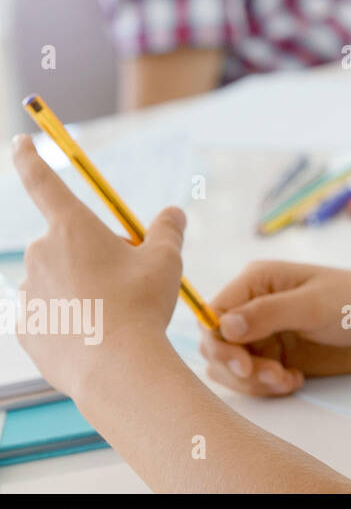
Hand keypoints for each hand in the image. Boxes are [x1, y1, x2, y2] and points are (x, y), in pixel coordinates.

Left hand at [10, 134, 183, 397]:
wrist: (117, 368)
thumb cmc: (142, 306)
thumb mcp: (166, 260)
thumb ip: (167, 230)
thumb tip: (173, 213)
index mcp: (73, 227)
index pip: (44, 181)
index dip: (30, 158)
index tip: (18, 141)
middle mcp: (42, 253)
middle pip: (66, 242)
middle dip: (92, 254)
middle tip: (127, 279)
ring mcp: (29, 292)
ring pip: (57, 280)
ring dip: (82, 288)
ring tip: (114, 314)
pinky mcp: (25, 327)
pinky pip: (49, 314)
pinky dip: (70, 319)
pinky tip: (95, 335)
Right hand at [199, 260, 350, 395]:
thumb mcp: (315, 305)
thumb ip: (270, 313)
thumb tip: (223, 325)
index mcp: (257, 282)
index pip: (213, 315)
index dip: (219, 344)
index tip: (244, 365)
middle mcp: (254, 307)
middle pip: (217, 345)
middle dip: (239, 367)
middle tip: (273, 377)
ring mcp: (264, 333)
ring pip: (230, 367)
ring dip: (252, 381)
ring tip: (287, 380)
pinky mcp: (276, 356)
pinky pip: (251, 379)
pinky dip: (266, 387)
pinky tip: (294, 381)